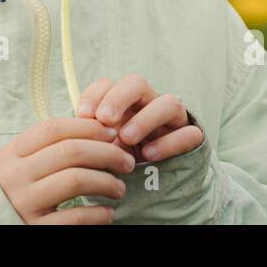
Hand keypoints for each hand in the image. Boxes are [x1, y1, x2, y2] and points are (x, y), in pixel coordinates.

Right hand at [0, 117, 137, 223]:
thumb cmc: (13, 188)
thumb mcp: (20, 162)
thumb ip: (49, 147)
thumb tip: (97, 131)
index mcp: (13, 153)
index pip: (54, 129)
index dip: (88, 127)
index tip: (112, 132)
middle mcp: (18, 175)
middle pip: (71, 152)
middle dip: (106, 153)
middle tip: (125, 161)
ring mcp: (25, 203)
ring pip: (75, 180)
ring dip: (106, 182)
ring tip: (119, 188)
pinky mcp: (36, 228)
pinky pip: (75, 218)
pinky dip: (97, 214)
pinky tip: (107, 213)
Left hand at [76, 74, 203, 164]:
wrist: (157, 184)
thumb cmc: (122, 160)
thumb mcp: (103, 148)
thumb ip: (92, 136)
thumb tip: (74, 129)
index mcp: (122, 103)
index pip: (108, 84)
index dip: (94, 95)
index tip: (82, 115)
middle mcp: (148, 104)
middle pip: (137, 83)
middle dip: (119, 97)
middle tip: (104, 119)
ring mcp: (172, 120)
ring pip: (168, 103)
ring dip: (145, 119)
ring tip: (126, 138)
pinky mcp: (192, 138)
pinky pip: (189, 133)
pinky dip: (170, 142)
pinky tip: (149, 155)